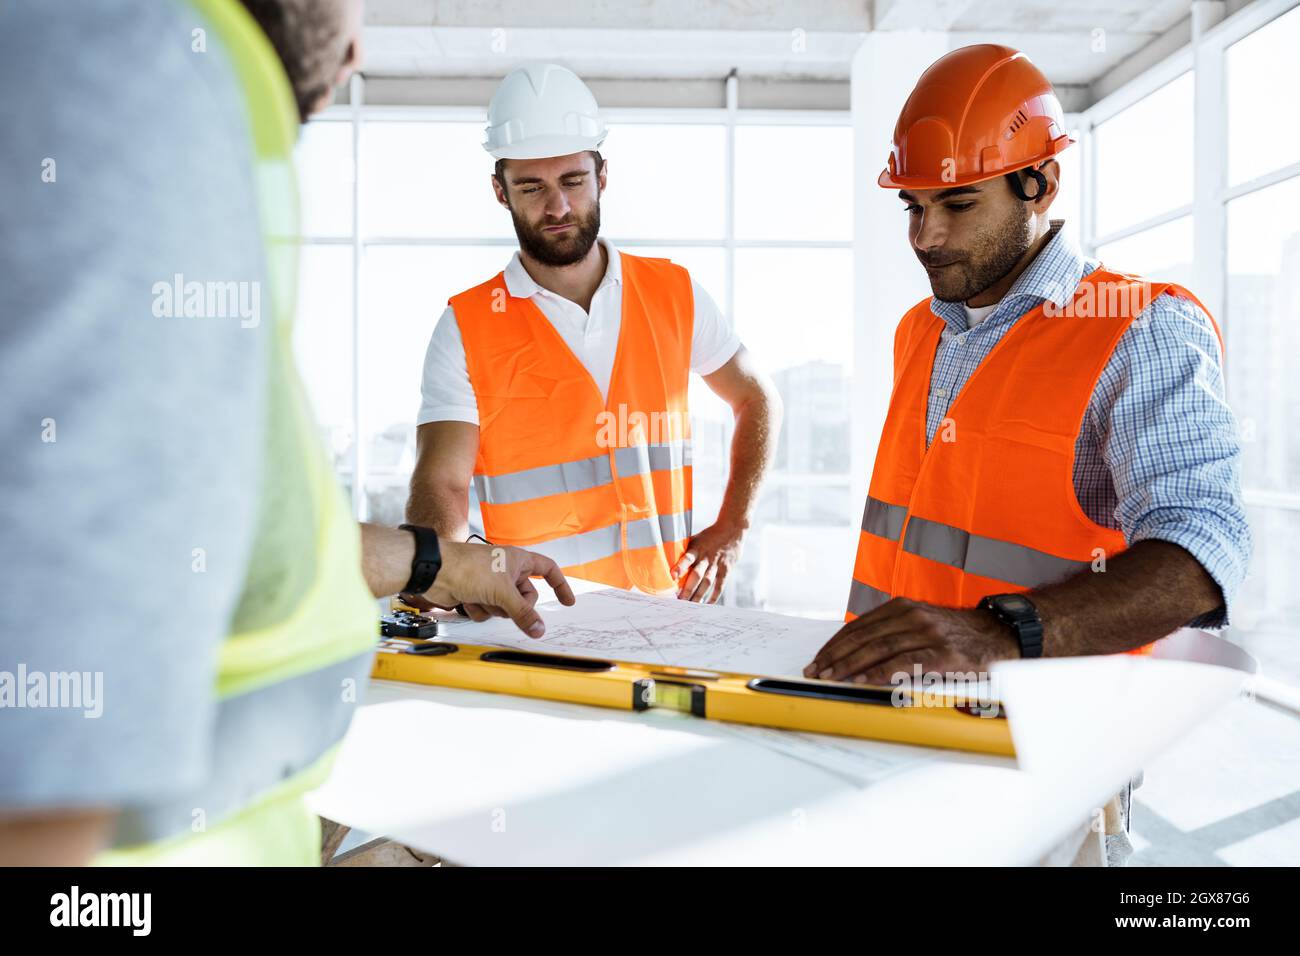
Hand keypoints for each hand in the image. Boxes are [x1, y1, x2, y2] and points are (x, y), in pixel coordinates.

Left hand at [420, 541, 575, 636]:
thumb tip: (539, 629)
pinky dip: (478, 609)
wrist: (436, 571)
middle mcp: (506, 570)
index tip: (567, 601)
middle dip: (514, 606)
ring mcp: (490, 582)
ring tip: (481, 597)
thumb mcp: (503, 592)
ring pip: (504, 607)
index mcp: (518, 560)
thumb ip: (523, 613)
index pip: (547, 569)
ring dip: (493, 608)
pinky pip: (487, 610)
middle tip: (504, 603)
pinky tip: (467, 600)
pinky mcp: (476, 593)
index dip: (559, 585)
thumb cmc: (469, 568)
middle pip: (525, 596)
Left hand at [671, 521, 744, 602]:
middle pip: (697, 575)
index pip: (687, 558)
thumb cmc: (709, 535)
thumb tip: (666, 556)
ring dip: (699, 595)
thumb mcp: (695, 538)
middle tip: (680, 601)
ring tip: (691, 606)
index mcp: (697, 549)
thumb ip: (684, 549)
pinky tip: (708, 604)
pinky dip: (714, 595)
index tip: (672, 576)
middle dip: (688, 589)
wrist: (732, 529)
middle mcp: (706, 557)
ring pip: (707, 582)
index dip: (680, 567)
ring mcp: (717, 564)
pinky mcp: (726, 569)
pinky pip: (720, 585)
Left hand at [802, 598, 1019, 683]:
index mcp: (902, 608)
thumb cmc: (957, 635)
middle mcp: (912, 616)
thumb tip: (856, 656)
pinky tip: (863, 679)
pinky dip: (880, 671)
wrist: (1000, 634)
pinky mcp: (943, 653)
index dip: (834, 644)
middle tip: (815, 671)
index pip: (858, 627)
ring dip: (850, 664)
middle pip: (863, 636)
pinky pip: (905, 662)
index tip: (818, 659)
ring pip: (879, 648)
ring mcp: (928, 633)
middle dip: (835, 656)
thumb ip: (893, 634)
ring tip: (831, 677)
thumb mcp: (921, 625)